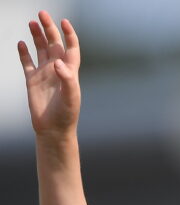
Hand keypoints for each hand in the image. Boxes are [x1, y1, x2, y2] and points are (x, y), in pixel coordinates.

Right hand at [18, 11, 80, 136]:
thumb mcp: (71, 98)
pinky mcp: (32, 80)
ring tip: (32, 22)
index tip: (64, 22)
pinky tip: (21, 42)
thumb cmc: (66, 115)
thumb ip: (68, 80)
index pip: (71, 48)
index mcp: (70, 72)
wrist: (53, 129)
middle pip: (54, 44)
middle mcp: (57, 70)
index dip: (69, 35)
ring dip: (37, 36)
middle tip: (42, 14)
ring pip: (40, 50)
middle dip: (49, 29)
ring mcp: (44, 74)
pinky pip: (27, 62)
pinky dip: (23, 52)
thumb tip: (59, 63)